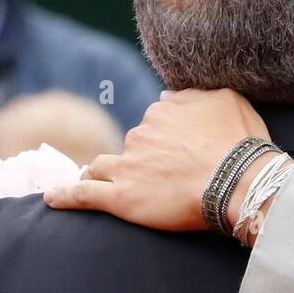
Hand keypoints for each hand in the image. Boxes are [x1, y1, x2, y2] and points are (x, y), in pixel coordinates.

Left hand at [44, 88, 269, 231]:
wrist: (238, 181)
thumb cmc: (241, 144)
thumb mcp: (229, 99)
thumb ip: (195, 94)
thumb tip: (169, 94)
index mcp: (163, 110)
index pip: (154, 121)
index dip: (164, 138)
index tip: (175, 153)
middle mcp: (140, 133)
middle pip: (130, 144)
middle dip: (139, 158)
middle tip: (161, 179)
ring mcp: (127, 165)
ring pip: (101, 166)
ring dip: (99, 172)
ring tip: (100, 184)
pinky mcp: (120, 197)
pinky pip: (83, 194)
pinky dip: (65, 196)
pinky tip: (52, 198)